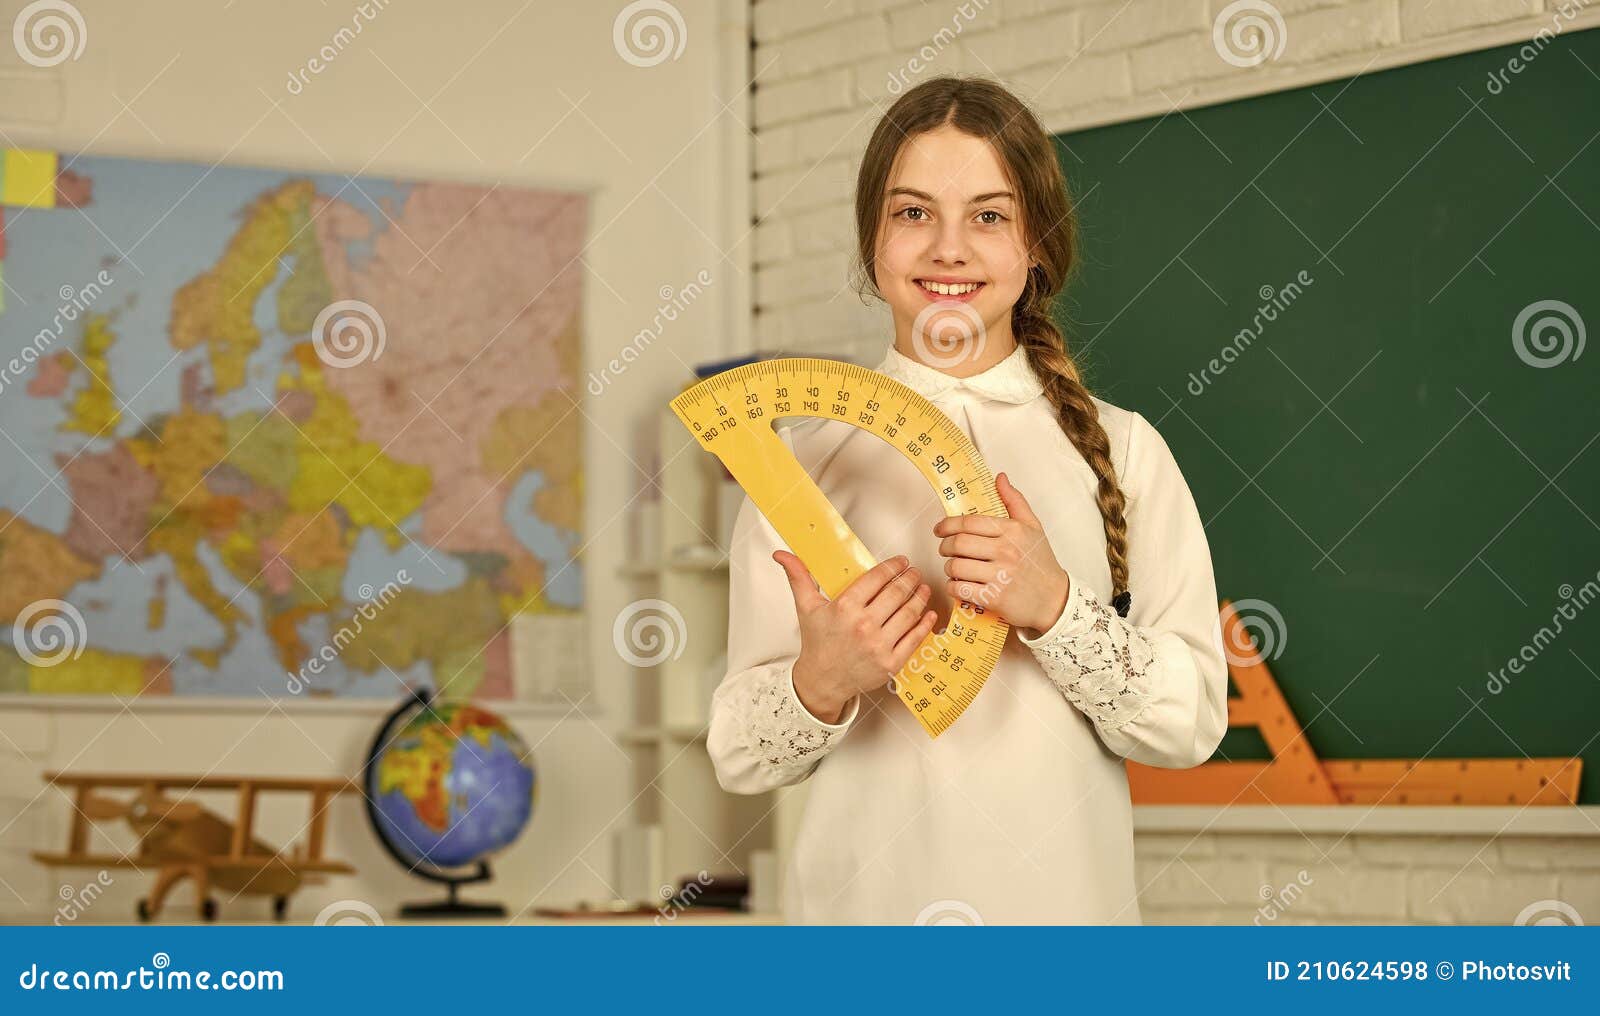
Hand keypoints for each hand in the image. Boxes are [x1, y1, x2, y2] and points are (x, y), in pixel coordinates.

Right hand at [773, 550, 936, 722]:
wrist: (822, 681)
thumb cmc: (817, 642)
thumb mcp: (806, 607)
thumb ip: (798, 577)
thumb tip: (782, 554)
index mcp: (845, 608)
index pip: (877, 578)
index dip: (893, 566)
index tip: (901, 561)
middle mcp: (863, 626)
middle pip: (897, 593)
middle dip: (910, 579)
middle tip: (914, 573)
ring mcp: (879, 646)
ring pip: (909, 613)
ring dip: (920, 597)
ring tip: (923, 588)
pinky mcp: (891, 663)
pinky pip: (915, 639)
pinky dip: (925, 624)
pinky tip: (929, 614)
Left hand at [932, 471, 1068, 635]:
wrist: (1055, 599)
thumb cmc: (1041, 563)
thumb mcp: (1033, 527)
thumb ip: (1015, 501)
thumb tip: (1000, 478)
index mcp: (1012, 531)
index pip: (969, 522)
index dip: (947, 525)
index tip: (939, 529)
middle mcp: (1006, 551)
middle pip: (957, 544)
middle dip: (944, 546)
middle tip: (945, 549)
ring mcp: (1000, 576)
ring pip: (955, 567)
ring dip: (949, 567)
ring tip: (955, 568)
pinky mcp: (994, 598)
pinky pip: (959, 588)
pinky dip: (953, 586)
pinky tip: (959, 584)